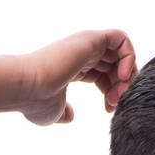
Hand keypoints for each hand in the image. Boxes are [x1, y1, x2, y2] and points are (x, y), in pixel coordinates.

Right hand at [16, 30, 136, 125]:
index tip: (108, 109)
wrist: (25, 88)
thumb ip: (64, 112)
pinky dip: (129, 56)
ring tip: (121, 92)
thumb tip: (70, 116)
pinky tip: (121, 76)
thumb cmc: (35, 101)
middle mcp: (79, 53)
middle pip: (114, 64)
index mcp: (72, 67)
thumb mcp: (54, 112)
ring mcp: (85, 45)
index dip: (111, 91)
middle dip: (121, 85)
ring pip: (120, 51)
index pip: (102, 74)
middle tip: (116, 103)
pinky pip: (121, 38)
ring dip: (127, 73)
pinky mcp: (90, 39)